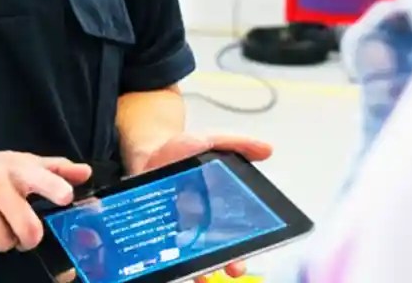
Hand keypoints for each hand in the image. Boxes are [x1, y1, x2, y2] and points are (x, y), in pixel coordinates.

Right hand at [0, 152, 91, 256]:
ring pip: (3, 242)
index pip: (39, 176)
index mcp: (14, 166)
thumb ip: (53, 170)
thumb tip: (85, 173)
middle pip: (27, 228)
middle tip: (20, 233)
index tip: (65, 197)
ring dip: (0, 241)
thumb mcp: (17, 165)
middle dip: (27, 238)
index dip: (54, 188)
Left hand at [132, 133, 273, 282]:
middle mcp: (202, 223)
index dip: (247, 246)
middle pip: (221, 252)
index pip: (239, 233)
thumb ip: (236, 144)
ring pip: (196, 259)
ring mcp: (179, 230)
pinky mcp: (158, 231)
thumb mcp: (208, 141)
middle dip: (230, 263)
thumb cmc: (178, 150)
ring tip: (205, 275)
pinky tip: (177, 270)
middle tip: (234, 268)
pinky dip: (174, 266)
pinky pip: (168, 255)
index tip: (251, 252)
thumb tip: (267, 149)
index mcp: (219, 207)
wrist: (144, 151)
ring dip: (203, 270)